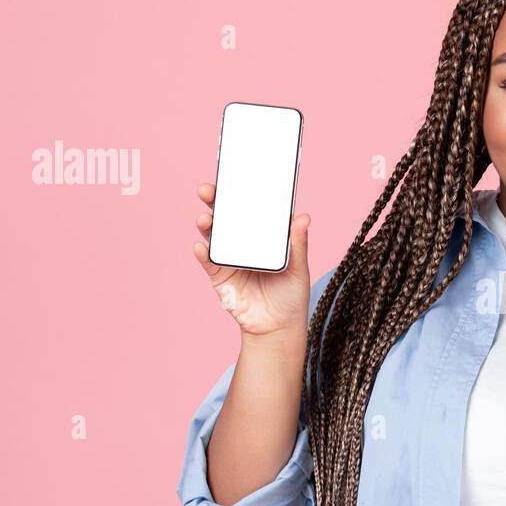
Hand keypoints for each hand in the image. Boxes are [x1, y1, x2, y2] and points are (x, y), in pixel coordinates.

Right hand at [191, 181, 311, 339]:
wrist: (277, 328)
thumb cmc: (291, 296)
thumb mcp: (299, 269)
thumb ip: (298, 245)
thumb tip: (304, 218)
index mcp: (264, 237)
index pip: (250, 209)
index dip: (242, 193)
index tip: (235, 176)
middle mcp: (244, 243)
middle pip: (227, 217)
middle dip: (215, 201)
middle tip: (208, 189)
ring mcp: (230, 258)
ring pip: (214, 235)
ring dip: (206, 224)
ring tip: (205, 219)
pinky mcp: (220, 276)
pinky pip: (208, 261)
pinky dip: (203, 253)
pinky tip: (201, 246)